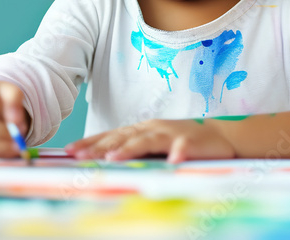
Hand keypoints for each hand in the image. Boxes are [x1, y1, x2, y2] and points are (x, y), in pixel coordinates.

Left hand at [64, 119, 235, 162]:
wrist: (220, 135)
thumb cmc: (181, 141)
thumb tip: (101, 160)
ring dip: (130, 149)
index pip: (111, 136)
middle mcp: (152, 129)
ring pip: (147, 140)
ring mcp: (171, 133)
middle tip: (80, 156)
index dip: (90, 142)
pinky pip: (183, 147)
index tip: (69, 151)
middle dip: (100, 147)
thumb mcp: (152, 144)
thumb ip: (132, 150)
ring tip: (114, 158)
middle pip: (122, 137)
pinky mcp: (191, 141)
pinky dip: (177, 153)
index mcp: (140, 129)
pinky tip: (172, 161)